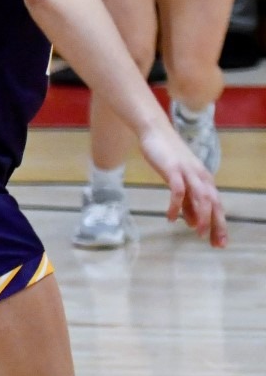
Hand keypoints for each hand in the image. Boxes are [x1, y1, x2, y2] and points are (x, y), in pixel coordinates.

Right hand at [137, 119, 227, 246]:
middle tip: (216, 244)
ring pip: (201, 199)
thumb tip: (193, 222)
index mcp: (204, 180)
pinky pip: (178, 191)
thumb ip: (186, 201)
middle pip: (213, 204)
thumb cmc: (167, 156)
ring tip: (197, 233)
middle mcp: (201, 177)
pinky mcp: (173, 170)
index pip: (216, 206)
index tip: (219, 243)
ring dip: (201, 217)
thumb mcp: (179, 181)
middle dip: (216, 225)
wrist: (155, 132)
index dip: (219, 225)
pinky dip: (176, 206)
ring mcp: (188, 173)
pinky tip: (171, 218)